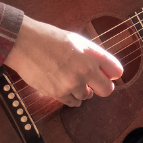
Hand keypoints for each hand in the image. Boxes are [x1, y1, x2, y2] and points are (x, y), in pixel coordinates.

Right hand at [4, 16, 124, 106]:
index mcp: (93, 54)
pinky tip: (64, 88)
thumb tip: (104, 70)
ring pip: (87, 96)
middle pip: (107, 90)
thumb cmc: (51, 39)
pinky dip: (70, 97)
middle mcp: (86, 70)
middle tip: (93, 84)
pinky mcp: (59, 93)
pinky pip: (72, 102)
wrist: (25, 44)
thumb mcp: (78, 41)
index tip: (106, 74)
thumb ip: (93, 56)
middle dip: (101, 87)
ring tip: (70, 80)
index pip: (117, 71)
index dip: (112, 74)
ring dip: (81, 91)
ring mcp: (73, 83)